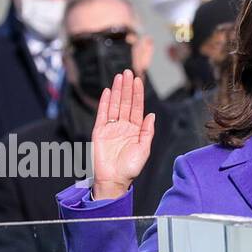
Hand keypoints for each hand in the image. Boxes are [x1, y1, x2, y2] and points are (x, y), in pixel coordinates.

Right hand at [90, 69, 154, 201]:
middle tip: (128, 72)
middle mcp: (123, 126)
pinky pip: (103, 113)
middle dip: (127, 87)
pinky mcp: (99, 131)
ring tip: (120, 76)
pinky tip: (108, 91)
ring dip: (117, 90)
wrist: (114, 179)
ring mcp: (111, 127)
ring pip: (115, 105)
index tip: (138, 80)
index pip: (137, 108)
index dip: (138, 94)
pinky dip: (105, 102)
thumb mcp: (144, 149)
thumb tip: (151, 115)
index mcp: (135, 130)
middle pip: (125, 102)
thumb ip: (147, 131)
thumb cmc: (130, 168)